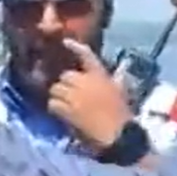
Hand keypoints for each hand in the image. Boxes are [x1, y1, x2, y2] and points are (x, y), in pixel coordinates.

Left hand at [48, 39, 133, 153]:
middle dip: (64, 85)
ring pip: (56, 89)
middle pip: (65, 76)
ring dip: (57, 97)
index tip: (65, 42)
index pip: (87, 55)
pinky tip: (60, 114)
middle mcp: (86, 81)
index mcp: (100, 75)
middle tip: (68, 96)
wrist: (118, 133)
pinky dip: (55, 109)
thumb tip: (123, 71)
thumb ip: (119, 79)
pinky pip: (53, 104)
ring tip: (63, 106)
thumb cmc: (123, 114)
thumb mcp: (122, 91)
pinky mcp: (69, 109)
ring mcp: (76, 95)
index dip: (75, 47)